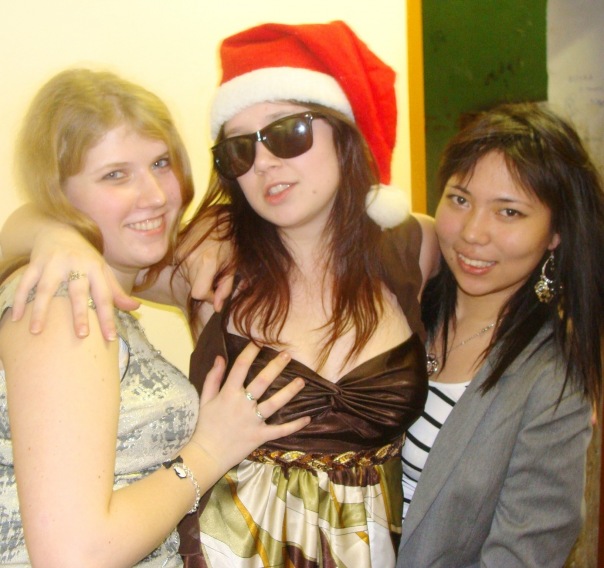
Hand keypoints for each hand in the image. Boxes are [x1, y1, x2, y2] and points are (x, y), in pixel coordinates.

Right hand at [12, 225, 137, 339]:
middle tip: (81, 335)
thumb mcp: (103, 271)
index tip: (110, 338)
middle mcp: (76, 264)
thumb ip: (116, 291)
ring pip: (46, 288)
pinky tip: (16, 318)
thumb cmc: (85, 258)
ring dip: (40, 310)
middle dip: (80, 313)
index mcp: (96, 268)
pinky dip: (19, 299)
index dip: (108, 317)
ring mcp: (54, 263)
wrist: (60, 231)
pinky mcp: (35, 263)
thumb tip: (136, 306)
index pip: (105, 296)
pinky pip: (25, 282)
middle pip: (78, 291)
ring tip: (36, 331)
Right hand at [182, 237, 233, 311]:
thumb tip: (217, 307)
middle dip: (205, 287)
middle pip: (193, 287)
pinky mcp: (176, 251)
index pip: (199, 293)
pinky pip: (183, 269)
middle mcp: (190, 259)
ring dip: (198, 278)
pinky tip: (200, 259)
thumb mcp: (232, 265)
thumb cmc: (229, 242)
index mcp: (207, 262)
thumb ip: (225, 288)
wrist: (216, 219)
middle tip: (215, 276)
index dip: (208, 297)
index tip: (216, 292)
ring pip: (188, 279)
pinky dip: (192, 269)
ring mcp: (181, 254)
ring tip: (208, 265)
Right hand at [190, 342, 308, 475]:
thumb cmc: (205, 425)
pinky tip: (307, 418)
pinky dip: (294, 425)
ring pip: (275, 403)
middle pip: (262, 381)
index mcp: (228, 394)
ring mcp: (253, 421)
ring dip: (289, 391)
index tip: (259, 342)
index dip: (250, 352)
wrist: (206, 455)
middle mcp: (242, 405)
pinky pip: (280, 430)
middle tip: (287, 355)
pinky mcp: (260, 436)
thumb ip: (213, 377)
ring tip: (301, 381)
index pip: (240, 367)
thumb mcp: (205, 399)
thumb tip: (220, 357)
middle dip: (276, 367)